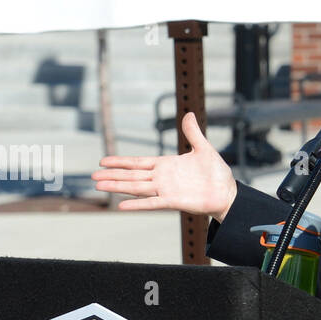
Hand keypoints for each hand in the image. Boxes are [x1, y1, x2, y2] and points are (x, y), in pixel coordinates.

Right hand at [92, 112, 237, 221]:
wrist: (227, 192)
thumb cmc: (217, 173)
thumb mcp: (204, 148)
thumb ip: (192, 132)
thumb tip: (188, 114)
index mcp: (166, 165)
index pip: (138, 162)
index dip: (121, 161)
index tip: (103, 161)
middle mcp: (162, 178)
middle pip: (132, 176)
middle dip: (112, 175)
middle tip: (93, 176)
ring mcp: (166, 190)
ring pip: (136, 188)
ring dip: (118, 187)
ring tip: (99, 187)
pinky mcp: (173, 201)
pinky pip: (152, 203)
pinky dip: (137, 204)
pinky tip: (121, 205)